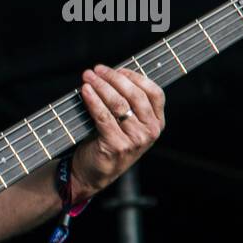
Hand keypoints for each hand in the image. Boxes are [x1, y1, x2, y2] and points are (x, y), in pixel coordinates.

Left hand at [73, 64, 165, 198]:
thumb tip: (111, 74)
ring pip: (118, 104)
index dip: (135, 77)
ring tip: (88, 77)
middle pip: (135, 95)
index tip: (117, 69)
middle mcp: (150, 132)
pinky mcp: (117, 145)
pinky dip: (93, 100)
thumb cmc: (108, 143)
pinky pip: (103, 116)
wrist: (93, 173)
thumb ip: (128, 104)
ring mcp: (135, 140)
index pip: (155, 93)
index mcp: (157, 123)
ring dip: (101, 86)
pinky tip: (85, 91)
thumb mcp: (127, 124)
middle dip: (114, 78)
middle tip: (96, 70)